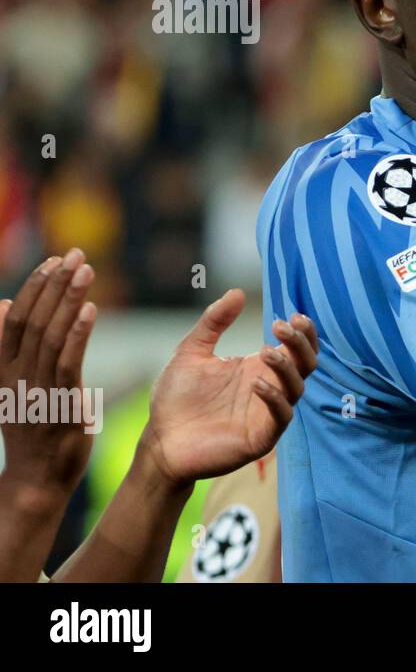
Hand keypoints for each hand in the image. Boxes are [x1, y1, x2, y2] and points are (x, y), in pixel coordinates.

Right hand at [0, 250, 97, 504]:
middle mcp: (17, 376)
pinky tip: (90, 310)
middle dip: (54, 284)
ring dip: (68, 300)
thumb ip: (8, 345)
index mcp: (5, 369)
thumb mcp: (13, 383)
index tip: (53, 260)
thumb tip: (3, 304)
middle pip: (33, 320)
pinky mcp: (59, 404)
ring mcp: (37, 390)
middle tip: (75, 254)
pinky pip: (68, 362)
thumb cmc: (33, 426)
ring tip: (85, 271)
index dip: (35, 287)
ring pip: (51, 336)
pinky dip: (78, 334)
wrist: (37, 477)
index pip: (16, 318)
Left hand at [135, 289, 317, 488]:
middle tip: (281, 327)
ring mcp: (267, 413)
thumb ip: (214, 322)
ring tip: (265, 352)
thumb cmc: (176, 398)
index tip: (292, 315)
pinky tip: (256, 384)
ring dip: (287, 367)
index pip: (296, 348)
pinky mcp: (261, 437)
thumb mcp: (192, 352)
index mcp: (259, 368)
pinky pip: (281, 416)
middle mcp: (270, 388)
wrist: (160, 441)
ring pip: (297, 387)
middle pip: (306, 363)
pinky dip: (274, 398)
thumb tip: (237, 292)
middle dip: (300, 343)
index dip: (303, 331)